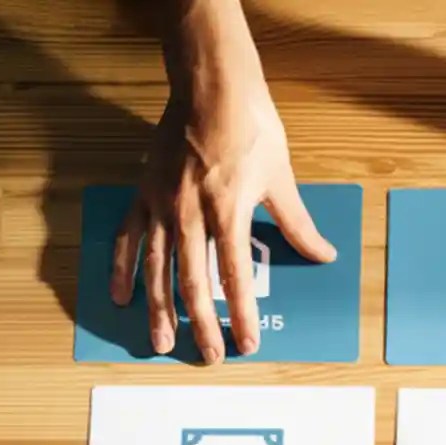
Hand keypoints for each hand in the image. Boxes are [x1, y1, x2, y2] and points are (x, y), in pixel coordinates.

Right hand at [110, 0, 333, 364]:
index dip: (240, 312)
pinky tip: (121, 296)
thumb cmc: (251, 127)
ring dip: (157, 307)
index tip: (245, 344)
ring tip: (158, 342)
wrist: (211, 86)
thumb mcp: (281, 177)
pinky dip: (124, 267)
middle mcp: (190, 213)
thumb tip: (324, 254)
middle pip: (192, 280)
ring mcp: (162, 204)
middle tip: (206, 357)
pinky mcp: (144, 193)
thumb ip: (298, 224)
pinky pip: (130, 236)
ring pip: (156, 266)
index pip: (234, 274)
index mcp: (228, 210)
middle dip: (199, 323)